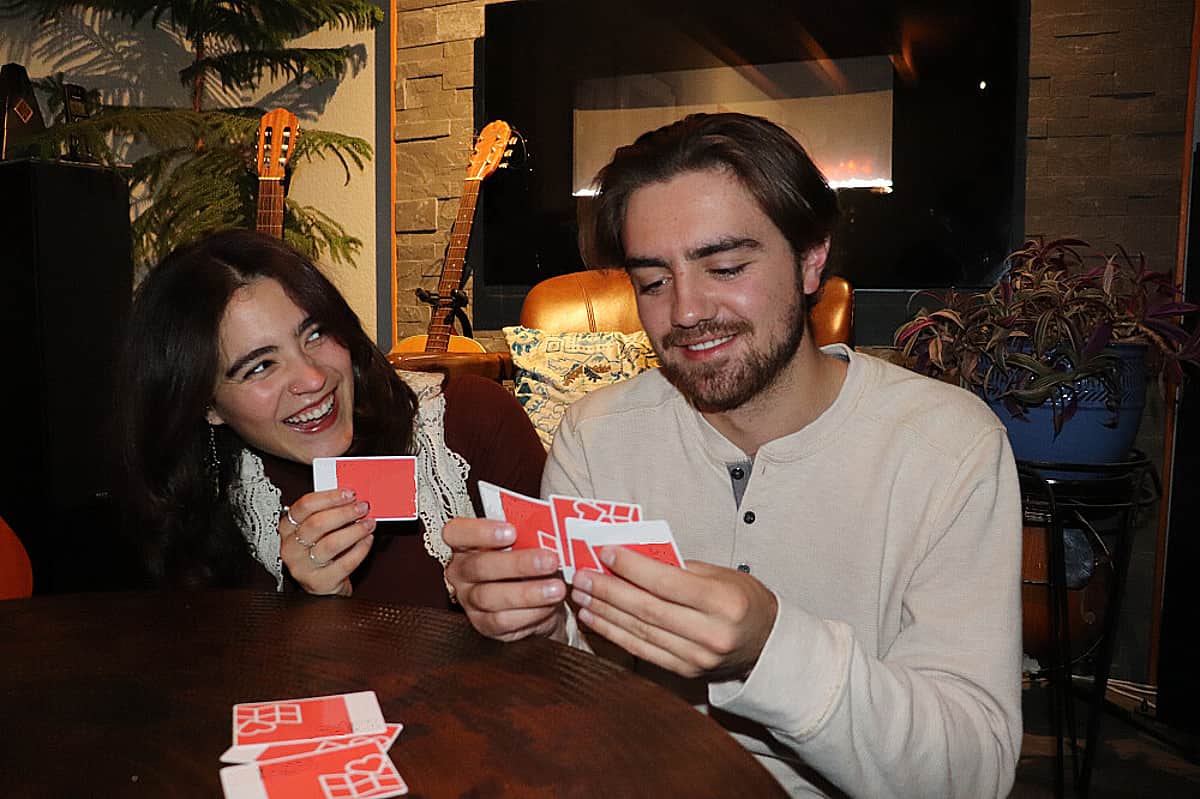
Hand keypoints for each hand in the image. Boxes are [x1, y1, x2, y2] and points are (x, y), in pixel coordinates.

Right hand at [279, 489, 374, 596]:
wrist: (322, 584)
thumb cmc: (321, 551)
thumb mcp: (317, 529)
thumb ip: (328, 512)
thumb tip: (352, 498)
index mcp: (288, 528)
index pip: (305, 506)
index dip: (329, 497)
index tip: (350, 493)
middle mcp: (291, 547)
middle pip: (317, 524)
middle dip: (345, 513)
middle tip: (362, 508)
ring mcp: (303, 567)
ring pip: (331, 544)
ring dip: (355, 531)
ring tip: (368, 524)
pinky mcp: (319, 582)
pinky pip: (344, 563)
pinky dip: (360, 549)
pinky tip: (367, 540)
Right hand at [443, 517, 567, 642]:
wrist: (540, 597)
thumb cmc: (529, 560)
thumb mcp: (527, 541)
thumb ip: (529, 533)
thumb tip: (551, 528)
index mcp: (466, 543)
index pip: (456, 532)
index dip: (480, 531)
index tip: (511, 532)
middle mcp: (462, 571)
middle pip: (479, 566)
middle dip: (518, 564)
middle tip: (549, 561)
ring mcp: (469, 599)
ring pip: (490, 597)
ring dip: (527, 593)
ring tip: (556, 588)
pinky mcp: (483, 624)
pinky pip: (502, 621)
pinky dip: (529, 613)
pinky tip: (549, 606)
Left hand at [571, 550, 777, 680]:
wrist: (766, 643)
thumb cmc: (741, 599)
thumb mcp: (719, 574)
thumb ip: (677, 567)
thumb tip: (631, 556)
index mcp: (723, 603)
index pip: (667, 583)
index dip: (632, 568)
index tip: (605, 553)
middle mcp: (711, 634)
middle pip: (648, 609)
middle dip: (609, 590)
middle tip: (582, 575)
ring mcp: (697, 657)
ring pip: (640, 631)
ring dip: (605, 612)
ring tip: (580, 594)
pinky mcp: (685, 671)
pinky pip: (642, 650)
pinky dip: (614, 633)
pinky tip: (594, 618)